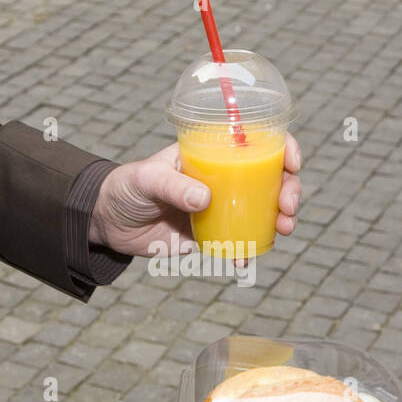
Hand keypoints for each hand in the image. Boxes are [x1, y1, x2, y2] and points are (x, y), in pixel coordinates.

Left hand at [88, 134, 302, 255]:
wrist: (109, 222)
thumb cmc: (128, 186)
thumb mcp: (148, 178)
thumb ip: (173, 186)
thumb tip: (204, 199)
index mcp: (213, 153)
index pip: (257, 143)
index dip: (283, 148)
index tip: (292, 162)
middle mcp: (223, 178)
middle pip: (270, 179)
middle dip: (289, 190)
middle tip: (288, 207)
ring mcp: (220, 207)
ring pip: (262, 210)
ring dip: (280, 219)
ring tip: (284, 228)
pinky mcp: (211, 234)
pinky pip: (238, 240)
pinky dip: (247, 250)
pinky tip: (246, 258)